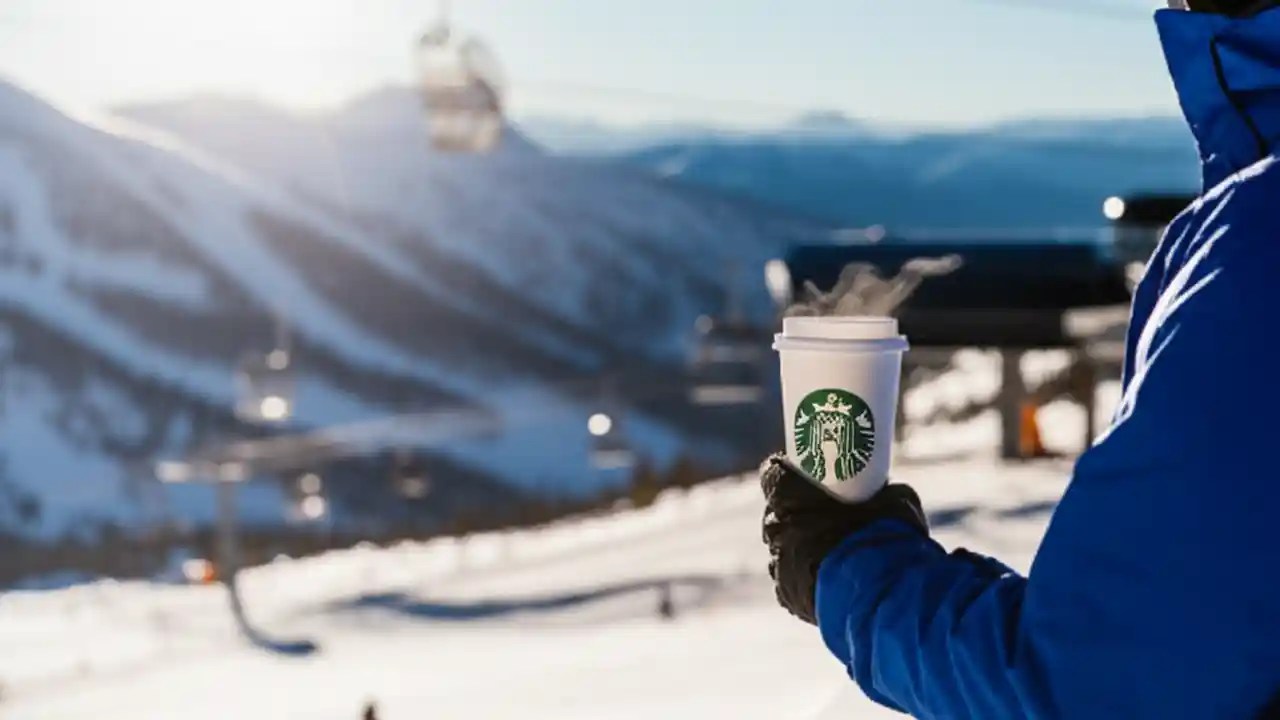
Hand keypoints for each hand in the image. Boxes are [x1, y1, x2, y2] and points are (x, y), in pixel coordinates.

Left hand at [761, 454, 927, 624]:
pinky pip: (789, 580)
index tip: (802, 477)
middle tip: (821, 515)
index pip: (773, 474)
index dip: (788, 474)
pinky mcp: (788, 596)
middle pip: (776, 514)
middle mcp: (778, 530)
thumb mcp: (895, 501)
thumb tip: (888, 493)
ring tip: (828, 553)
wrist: (885, 595)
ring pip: (782, 549)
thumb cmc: (887, 538)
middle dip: (793, 514)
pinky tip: (828, 580)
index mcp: (792, 497)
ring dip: (798, 548)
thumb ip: (880, 493)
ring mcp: (780, 565)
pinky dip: (804, 578)